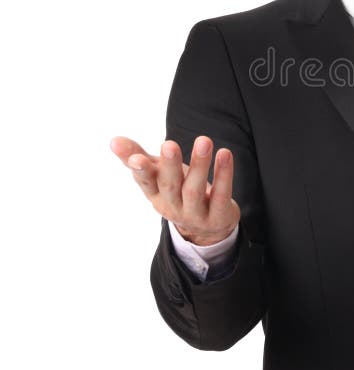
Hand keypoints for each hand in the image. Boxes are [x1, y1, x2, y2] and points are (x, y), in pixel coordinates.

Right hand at [110, 135, 239, 245]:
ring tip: (204, 141)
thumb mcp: (158, 176)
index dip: (141, 172)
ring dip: (199, 165)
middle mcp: (173, 206)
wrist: (208, 228)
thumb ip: (137, 157)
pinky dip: (223, 175)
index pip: (146, 183)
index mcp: (156, 195)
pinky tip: (225, 154)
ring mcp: (195, 215)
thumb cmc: (179, 191)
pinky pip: (221, 195)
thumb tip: (113, 140)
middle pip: (170, 185)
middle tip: (169, 144)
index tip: (136, 159)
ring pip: (195, 190)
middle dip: (169, 165)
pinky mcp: (218, 216)